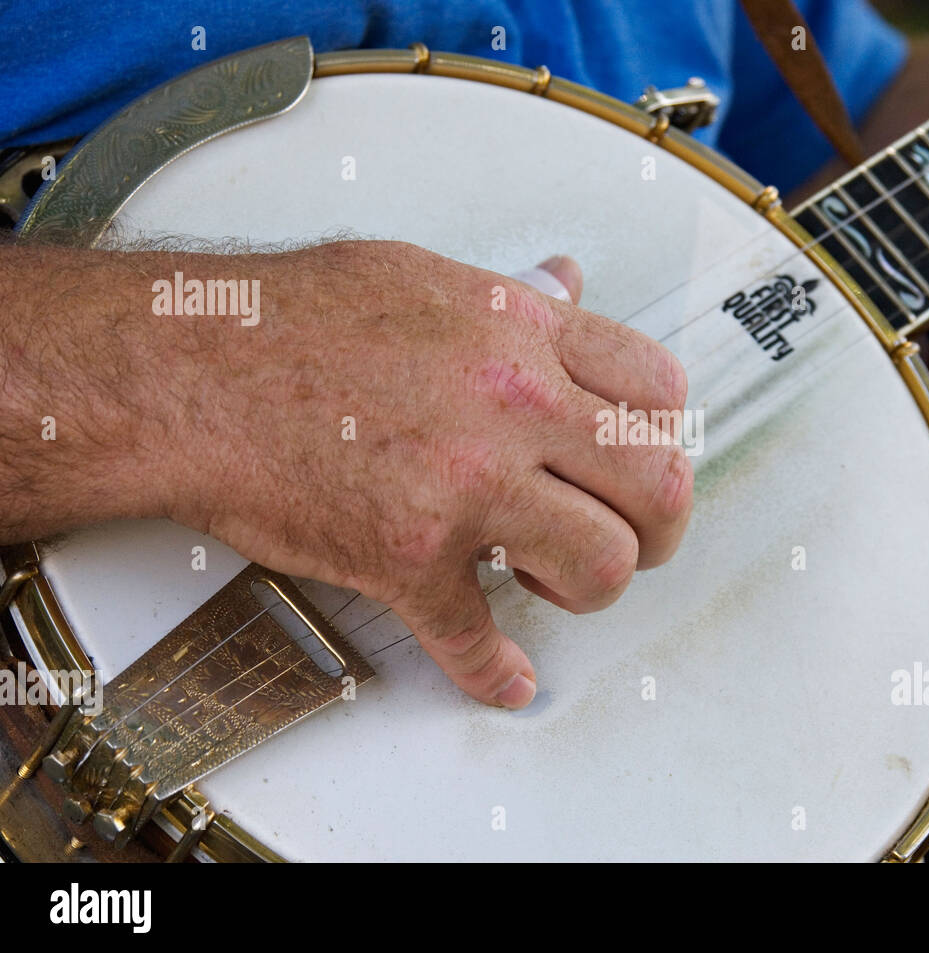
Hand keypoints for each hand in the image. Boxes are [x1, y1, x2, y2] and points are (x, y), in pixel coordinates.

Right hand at [163, 241, 692, 708]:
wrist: (186, 370)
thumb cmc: (292, 319)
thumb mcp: (428, 276)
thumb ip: (514, 297)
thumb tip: (569, 288)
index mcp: (523, 336)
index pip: (660, 393)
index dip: (666, 438)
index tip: (644, 462)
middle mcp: (511, 409)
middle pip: (658, 486)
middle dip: (659, 526)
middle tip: (633, 536)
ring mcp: (465, 489)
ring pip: (601, 566)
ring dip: (588, 588)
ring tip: (549, 576)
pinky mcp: (409, 559)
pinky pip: (476, 640)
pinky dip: (494, 673)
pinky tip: (502, 677)